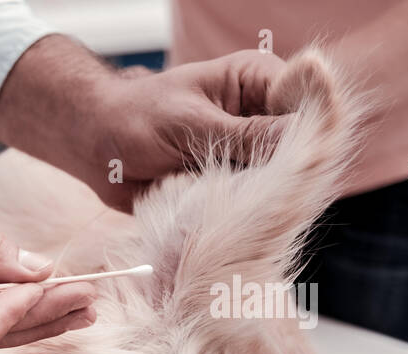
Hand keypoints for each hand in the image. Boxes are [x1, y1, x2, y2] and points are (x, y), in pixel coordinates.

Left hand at [0, 35, 290, 209]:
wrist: (96, 148)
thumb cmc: (135, 119)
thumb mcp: (189, 123)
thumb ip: (243, 134)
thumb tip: (299, 140)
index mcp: (258, 81)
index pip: (307, 102)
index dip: (311, 130)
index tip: (302, 159)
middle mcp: (261, 116)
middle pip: (300, 145)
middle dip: (288, 171)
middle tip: (264, 194)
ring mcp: (249, 153)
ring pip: (279, 179)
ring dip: (262, 197)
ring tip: (240, 211)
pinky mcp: (232, 183)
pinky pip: (250, 202)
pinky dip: (240, 212)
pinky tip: (228, 219)